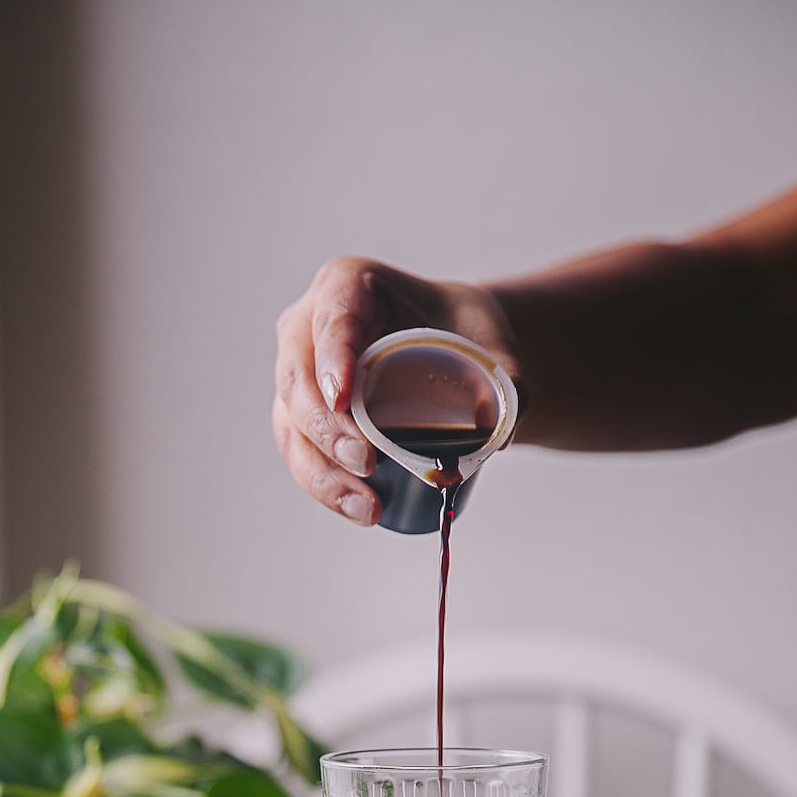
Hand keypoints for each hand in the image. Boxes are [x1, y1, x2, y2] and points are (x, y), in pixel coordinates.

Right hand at [272, 258, 520, 523]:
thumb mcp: (489, 341)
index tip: (345, 401)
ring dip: (324, 474)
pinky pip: (301, 456)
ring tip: (368, 507)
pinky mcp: (300, 420)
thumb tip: (499, 434)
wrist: (450, 351)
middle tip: (366, 464)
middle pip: (299, 380)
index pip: (332, 320)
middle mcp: (308, 328)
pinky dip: (327, 488)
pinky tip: (360, 509)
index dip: (332, 358)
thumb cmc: (460, 334)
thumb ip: (504, 376)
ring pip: (292, 427)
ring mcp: (300, 377)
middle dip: (327, 431)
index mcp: (347, 286)